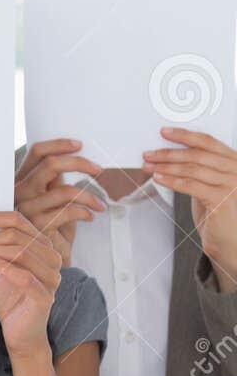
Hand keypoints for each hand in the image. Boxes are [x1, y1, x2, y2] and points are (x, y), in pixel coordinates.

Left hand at [0, 211, 60, 359]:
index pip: (18, 221)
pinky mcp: (45, 297)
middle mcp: (52, 259)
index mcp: (43, 247)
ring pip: (21, 252)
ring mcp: (52, 278)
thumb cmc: (10, 298)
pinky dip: (3, 266)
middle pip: (18, 235)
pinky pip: (25, 276)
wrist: (19, 333)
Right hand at [13, 138, 103, 265]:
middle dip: (80, 164)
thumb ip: (55, 179)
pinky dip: (86, 212)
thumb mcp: (52, 198)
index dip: (59, 145)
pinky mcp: (37, 227)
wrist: (41, 260)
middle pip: (51, 165)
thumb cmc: (50, 226)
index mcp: (21, 180)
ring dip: (90, 197)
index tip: (80, 145)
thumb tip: (74, 156)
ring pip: (66, 190)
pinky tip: (91, 216)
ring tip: (101, 206)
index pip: (36, 152)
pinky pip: (69, 212)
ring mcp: (26, 210)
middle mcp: (19, 192)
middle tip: (99, 170)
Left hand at [143, 127, 236, 290]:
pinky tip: (158, 178)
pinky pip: (191, 185)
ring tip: (148, 166)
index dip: (185, 135)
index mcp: (234, 163)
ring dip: (166, 166)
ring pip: (192, 169)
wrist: (232, 243)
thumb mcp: (210, 186)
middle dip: (169, 153)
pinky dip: (172, 180)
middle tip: (148, 154)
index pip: (209, 142)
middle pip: (197, 154)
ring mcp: (232, 185)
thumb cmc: (220, 215)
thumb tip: (170, 157)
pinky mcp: (222, 200)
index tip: (164, 132)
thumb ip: (199, 171)